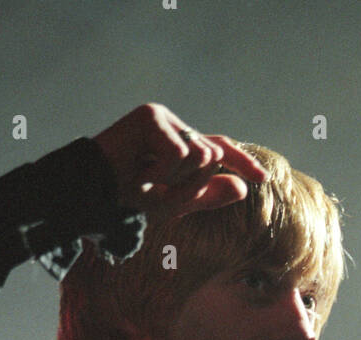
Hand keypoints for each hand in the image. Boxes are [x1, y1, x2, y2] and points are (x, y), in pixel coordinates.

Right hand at [92, 103, 267, 214]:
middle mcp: (175, 126)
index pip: (220, 149)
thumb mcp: (175, 202)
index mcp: (181, 143)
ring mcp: (163, 118)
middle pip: (213, 157)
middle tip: (157, 190)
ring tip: (147, 179)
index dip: (243, 161)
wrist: (96, 196)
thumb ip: (207, 194)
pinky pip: (182, 153)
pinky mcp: (152, 116)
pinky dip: (164, 171)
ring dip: (178, 179)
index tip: (263, 179)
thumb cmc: (130, 200)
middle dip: (192, 184)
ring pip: (202, 154)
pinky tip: (140, 169)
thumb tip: (242, 188)